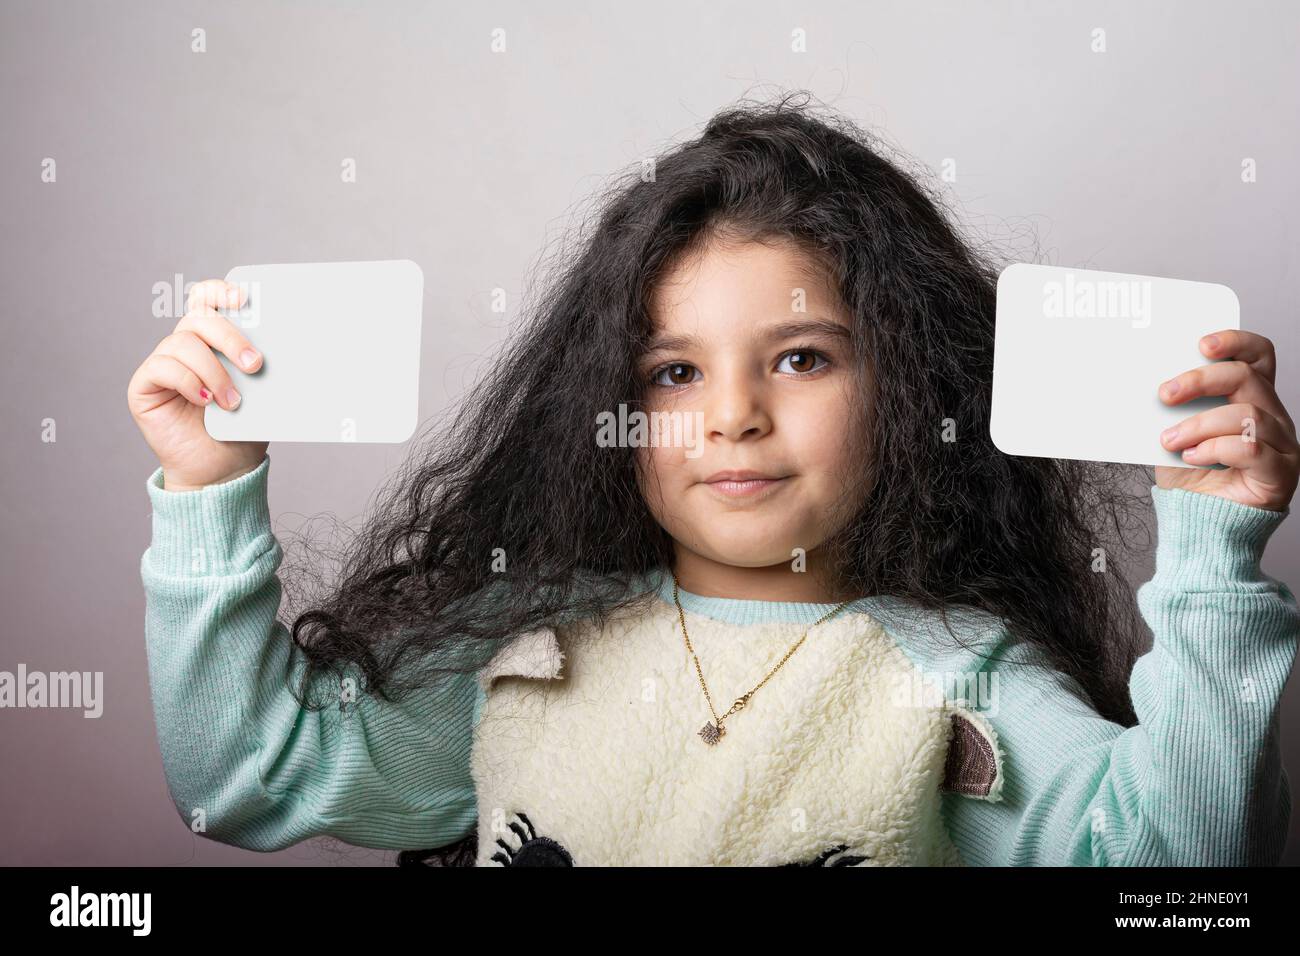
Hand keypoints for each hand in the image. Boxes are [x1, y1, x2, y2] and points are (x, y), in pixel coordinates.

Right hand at [127, 278, 268, 489]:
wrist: (224, 470)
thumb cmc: (243, 430)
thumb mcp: (263, 393)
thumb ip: (264, 365)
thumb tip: (294, 343)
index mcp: (211, 341)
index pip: (206, 300)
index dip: (219, 290)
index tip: (244, 297)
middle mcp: (184, 347)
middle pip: (198, 317)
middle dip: (229, 336)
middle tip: (255, 364)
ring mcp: (162, 365)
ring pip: (182, 343)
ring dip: (214, 371)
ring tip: (234, 402)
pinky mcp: (144, 387)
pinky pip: (162, 368)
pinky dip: (189, 382)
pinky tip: (205, 401)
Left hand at [1155, 329, 1297, 511]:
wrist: (1199, 522)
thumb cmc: (1190, 476)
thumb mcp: (1175, 433)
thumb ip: (1174, 410)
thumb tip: (1150, 384)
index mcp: (1251, 399)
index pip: (1257, 357)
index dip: (1236, 342)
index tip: (1202, 344)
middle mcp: (1272, 417)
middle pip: (1247, 378)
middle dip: (1201, 380)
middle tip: (1165, 394)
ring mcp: (1281, 444)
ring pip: (1247, 415)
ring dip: (1200, 424)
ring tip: (1170, 441)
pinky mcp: (1280, 473)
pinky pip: (1251, 449)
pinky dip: (1214, 449)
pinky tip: (1191, 457)